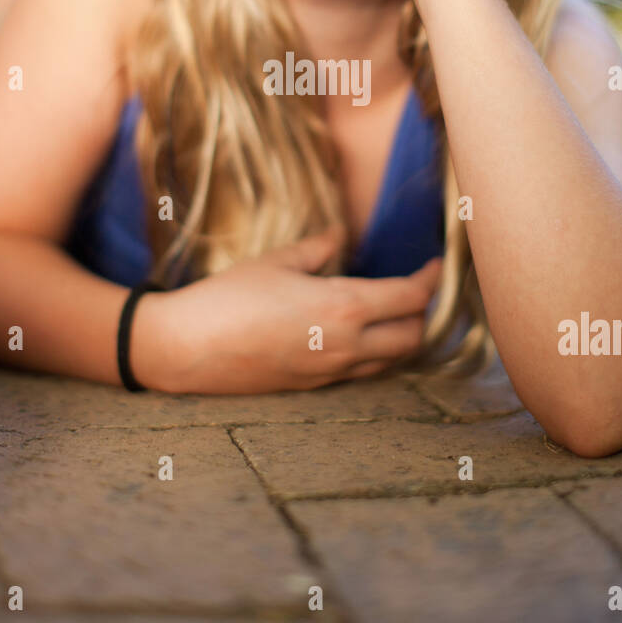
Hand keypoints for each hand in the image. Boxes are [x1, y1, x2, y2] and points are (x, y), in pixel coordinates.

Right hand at [137, 226, 443, 394]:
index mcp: (343, 307)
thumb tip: (341, 235)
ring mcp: (330, 372)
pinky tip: (359, 335)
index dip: (429, 280)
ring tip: (395, 313)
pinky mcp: (313, 387)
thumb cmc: (227, 297)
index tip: (434, 265)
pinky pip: (361, 372)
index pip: (410, 298)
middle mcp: (346, 346)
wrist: (187, 348)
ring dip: (401, 337)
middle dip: (422, 312)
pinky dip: (375, 354)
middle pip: (412, 336)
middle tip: (415, 289)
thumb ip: (318, 249)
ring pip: (391, 361)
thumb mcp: (276, 262)